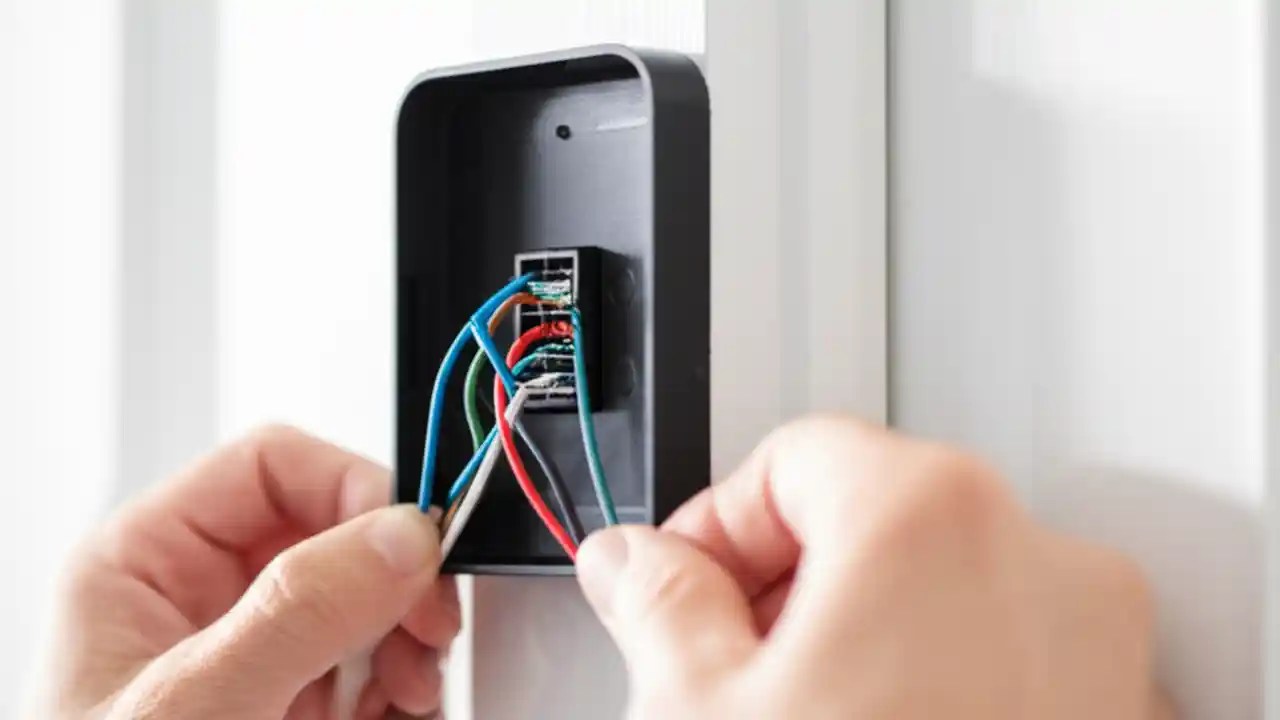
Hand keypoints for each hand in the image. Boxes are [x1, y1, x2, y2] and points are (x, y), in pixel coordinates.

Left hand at [36, 426, 458, 719]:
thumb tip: (401, 535)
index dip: (353, 489)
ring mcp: (255, 658)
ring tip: (408, 694)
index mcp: (145, 563)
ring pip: (370, 602)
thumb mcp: (194, 711)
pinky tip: (395, 717)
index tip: (412, 546)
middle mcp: (203, 600)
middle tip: (427, 631)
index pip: (273, 467)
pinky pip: (375, 671)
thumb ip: (296, 613)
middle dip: (394, 581)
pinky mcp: (295, 709)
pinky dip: (405, 693)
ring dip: (409, 643)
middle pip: (337, 532)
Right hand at [577, 416, 1173, 718]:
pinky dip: (929, 683)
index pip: (796, 457)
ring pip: (938, 592)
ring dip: (851, 639)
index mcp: (930, 516)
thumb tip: (633, 565)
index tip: (677, 584)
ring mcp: (1095, 653)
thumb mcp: (696, 707)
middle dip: (780, 587)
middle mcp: (1041, 566)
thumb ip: (657, 600)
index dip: (715, 523)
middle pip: (871, 518)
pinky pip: (1003, 659)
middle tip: (724, 664)